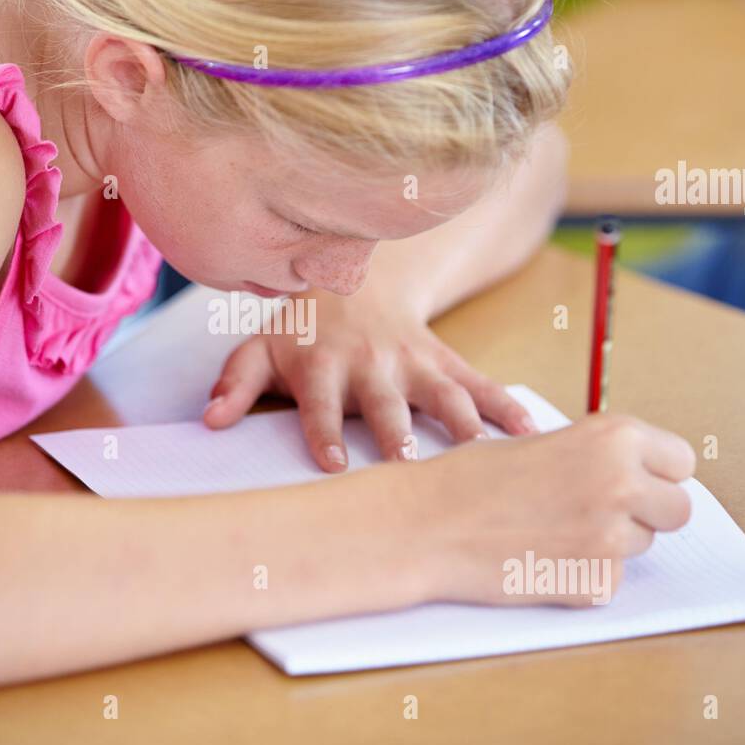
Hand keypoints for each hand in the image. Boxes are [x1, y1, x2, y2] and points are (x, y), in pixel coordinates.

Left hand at [202, 294, 537, 470]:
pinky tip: (533, 434)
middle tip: (411, 465)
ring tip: (484, 456)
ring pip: (443, 393)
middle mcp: (370, 364)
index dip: (324, 432)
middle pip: (387, 403)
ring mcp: (414, 362)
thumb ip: (234, 383)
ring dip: (463, 422)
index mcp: (321, 365)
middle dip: (399, 432)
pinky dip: (508, 407)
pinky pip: (481, 384)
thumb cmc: (300, 330)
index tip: (333, 465)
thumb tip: (210, 421)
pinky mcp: (446, 361)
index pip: (320, 403)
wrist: (354, 279)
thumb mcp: (258, 347)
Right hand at [420, 413, 695, 606]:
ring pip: (642, 545)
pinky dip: (583, 573)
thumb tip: (638, 477)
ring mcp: (611, 538)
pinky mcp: (594, 582)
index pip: (682, 461)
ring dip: (610, 541)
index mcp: (614, 437)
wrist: (426, 524)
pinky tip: (540, 556)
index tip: (637, 478)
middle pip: (679, 509)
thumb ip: (598, 456)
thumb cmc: (471, 478)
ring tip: (553, 529)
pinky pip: (609, 579)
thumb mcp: (543, 443)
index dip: (656, 472)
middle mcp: (622, 483)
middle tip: (601, 509)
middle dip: (648, 511)